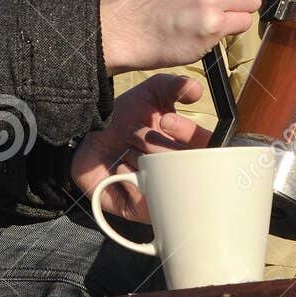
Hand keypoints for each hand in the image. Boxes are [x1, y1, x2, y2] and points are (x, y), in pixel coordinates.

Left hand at [70, 73, 211, 221]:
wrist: (89, 134)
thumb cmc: (124, 116)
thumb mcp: (150, 93)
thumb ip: (174, 86)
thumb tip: (195, 89)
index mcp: (188, 147)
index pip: (207, 147)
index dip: (189, 135)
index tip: (166, 121)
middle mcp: (179, 172)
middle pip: (185, 167)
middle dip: (156, 145)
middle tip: (137, 134)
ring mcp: (162, 193)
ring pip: (165, 183)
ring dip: (141, 160)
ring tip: (126, 149)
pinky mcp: (139, 210)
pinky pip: (146, 203)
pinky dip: (130, 180)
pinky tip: (120, 167)